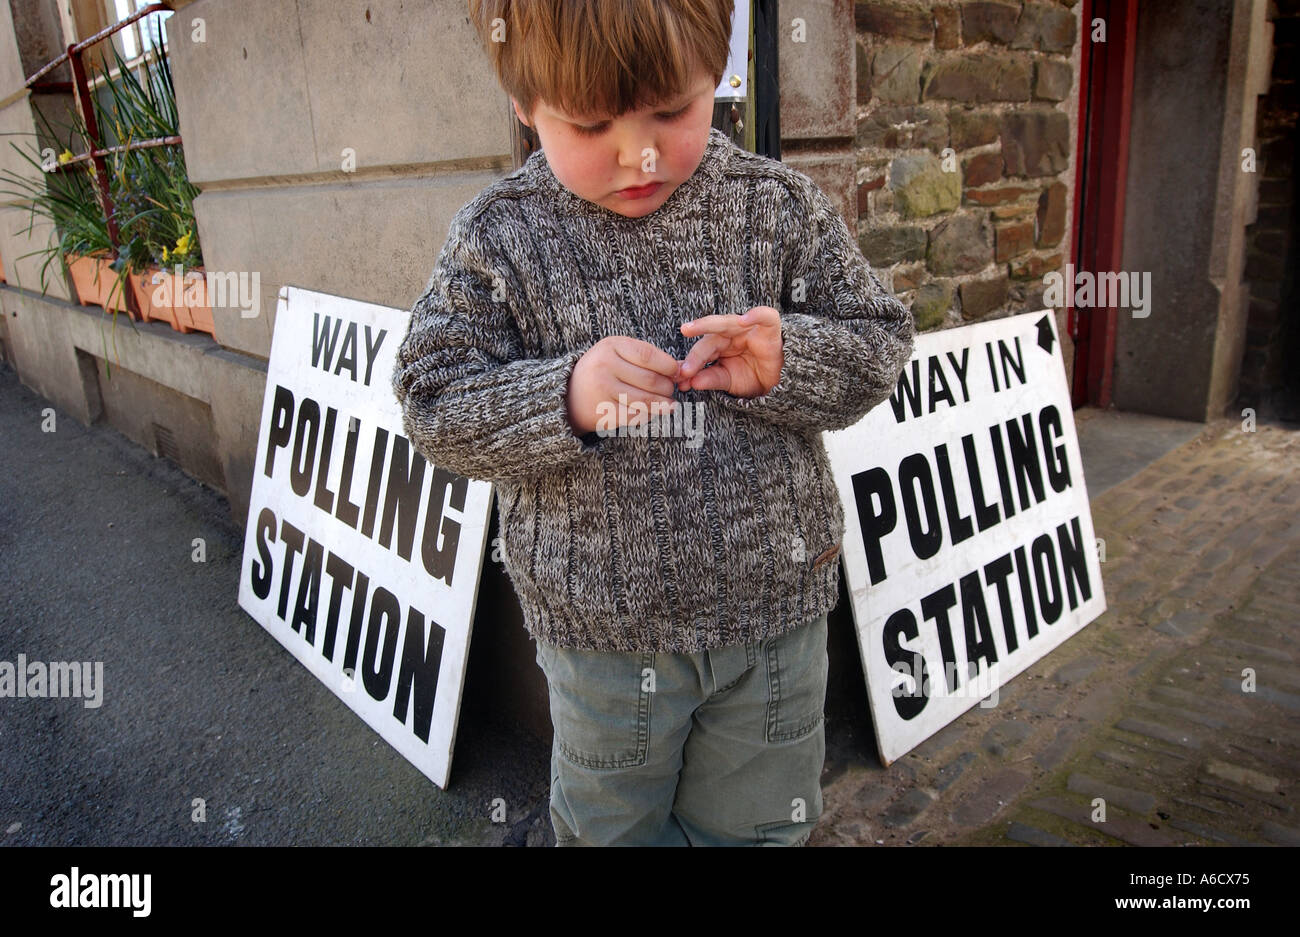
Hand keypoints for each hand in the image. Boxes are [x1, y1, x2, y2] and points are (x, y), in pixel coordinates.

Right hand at [566, 336, 680, 434]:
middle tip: (671, 391)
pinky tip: (652, 412)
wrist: (570, 395)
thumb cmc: (604, 371)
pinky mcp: (603, 411)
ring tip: (669, 404)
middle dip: (668, 388)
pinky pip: (636, 415)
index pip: (649, 356)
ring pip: (646, 400)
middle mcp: (605, 366)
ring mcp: (603, 389)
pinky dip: (649, 415)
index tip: (677, 373)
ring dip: (663, 404)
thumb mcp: (620, 355)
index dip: (669, 366)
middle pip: (651, 380)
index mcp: (611, 346)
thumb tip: (683, 368)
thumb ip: (648, 358)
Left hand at [675, 306, 782, 397]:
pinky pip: (764, 316)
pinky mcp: (769, 326)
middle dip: (696, 351)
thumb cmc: (752, 377)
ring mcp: (748, 328)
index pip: (702, 352)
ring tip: (690, 328)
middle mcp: (730, 334)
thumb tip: (691, 383)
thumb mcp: (729, 381)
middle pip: (710, 338)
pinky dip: (755, 315)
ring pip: (727, 322)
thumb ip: (711, 379)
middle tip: (679, 357)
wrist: (779, 381)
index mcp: (718, 346)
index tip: (680, 377)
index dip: (691, 364)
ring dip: (708, 325)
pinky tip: (744, 320)